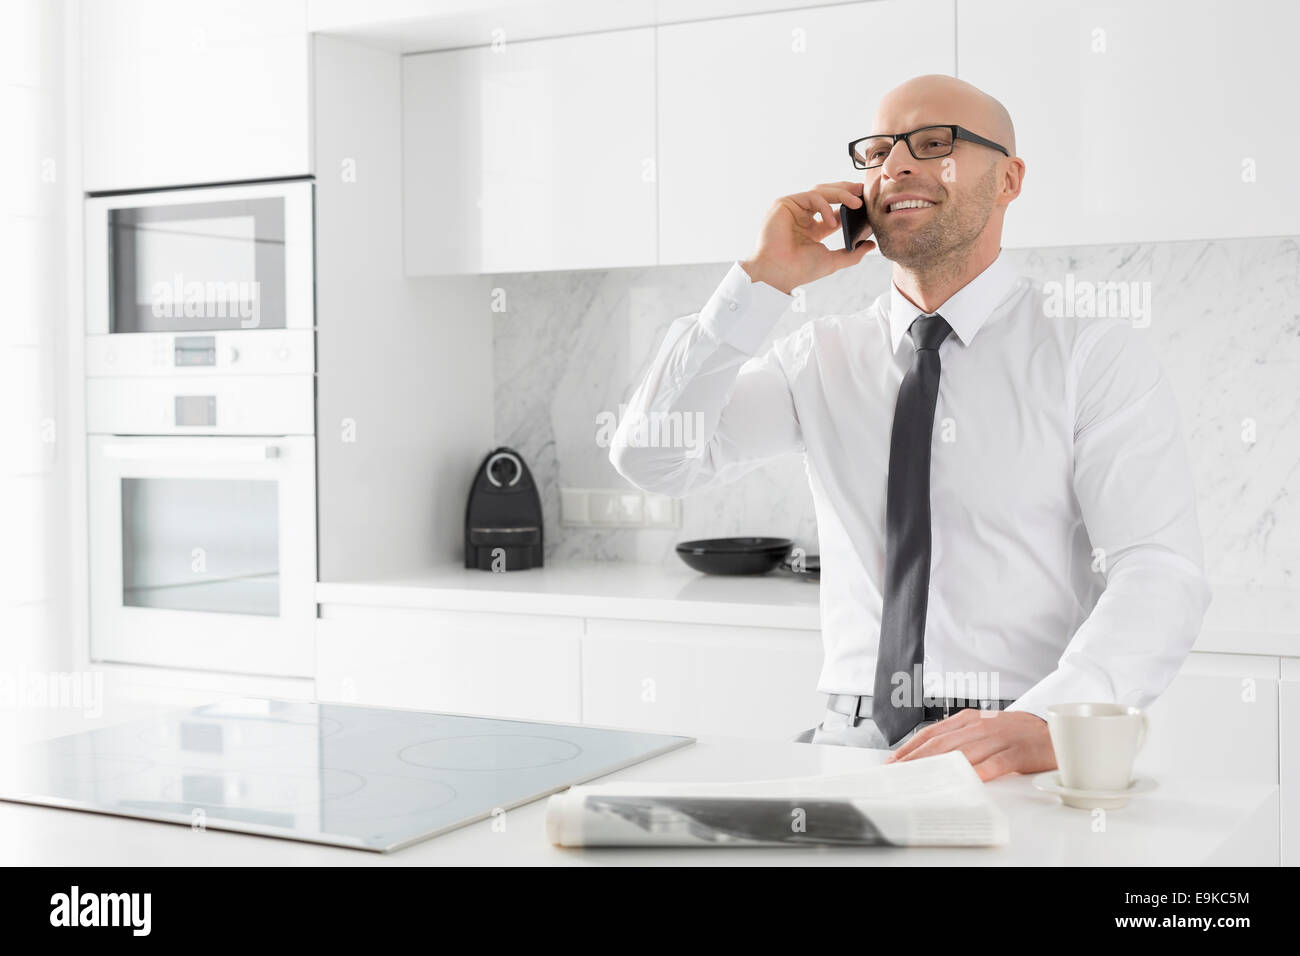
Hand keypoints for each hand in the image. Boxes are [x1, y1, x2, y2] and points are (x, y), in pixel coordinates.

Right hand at [740, 181, 875, 293]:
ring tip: (857, 203)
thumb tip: (871, 244)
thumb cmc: (800, 269)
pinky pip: (811, 196)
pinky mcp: (785, 203)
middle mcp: (802, 216)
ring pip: (821, 191)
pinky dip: (825, 205)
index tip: (866, 205)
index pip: (834, 209)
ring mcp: (793, 208)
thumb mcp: (833, 260)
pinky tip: (833, 221)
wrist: (779, 273)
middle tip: (864, 191)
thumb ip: (852, 253)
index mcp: (812, 228)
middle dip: (847, 191)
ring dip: (841, 194)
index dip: (850, 204)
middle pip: (828, 194)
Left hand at [883, 709, 1055, 781]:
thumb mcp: (980, 730)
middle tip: (898, 775)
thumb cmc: (1012, 734)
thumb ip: (956, 739)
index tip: (892, 763)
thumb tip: (927, 757)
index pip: (930, 734)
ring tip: (920, 780)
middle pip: (940, 744)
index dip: (909, 748)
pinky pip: (994, 763)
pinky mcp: (1016, 752)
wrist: (1050, 731)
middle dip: (915, 760)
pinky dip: (979, 771)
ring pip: (962, 753)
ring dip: (938, 767)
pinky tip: (965, 780)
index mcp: (966, 720)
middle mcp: (978, 726)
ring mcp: (997, 738)